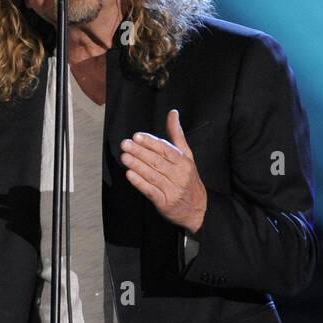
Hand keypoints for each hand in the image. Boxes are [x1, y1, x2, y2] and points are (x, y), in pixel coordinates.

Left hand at [120, 109, 206, 232]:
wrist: (197, 209)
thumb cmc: (188, 179)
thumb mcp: (187, 155)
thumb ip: (176, 135)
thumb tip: (172, 113)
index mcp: (183, 161)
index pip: (165, 149)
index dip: (150, 142)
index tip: (137, 136)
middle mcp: (179, 174)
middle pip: (157, 161)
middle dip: (140, 152)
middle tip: (125, 144)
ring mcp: (172, 189)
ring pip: (153, 175)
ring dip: (137, 165)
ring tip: (125, 157)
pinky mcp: (165, 202)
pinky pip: (151, 191)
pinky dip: (140, 183)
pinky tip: (130, 175)